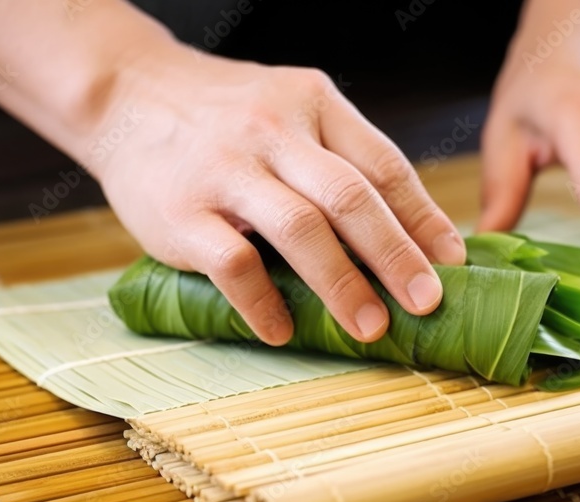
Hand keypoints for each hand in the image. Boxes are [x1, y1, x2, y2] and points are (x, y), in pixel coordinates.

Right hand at [93, 46, 465, 345]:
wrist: (126, 93)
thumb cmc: (222, 114)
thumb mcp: (288, 108)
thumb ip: (338, 155)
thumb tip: (405, 229)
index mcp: (313, 104)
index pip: (382, 164)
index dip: (423, 218)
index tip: (452, 262)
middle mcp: (274, 131)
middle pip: (351, 197)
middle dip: (396, 257)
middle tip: (427, 303)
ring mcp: (225, 170)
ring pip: (300, 229)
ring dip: (343, 285)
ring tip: (372, 328)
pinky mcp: (181, 212)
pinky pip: (234, 265)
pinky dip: (264, 303)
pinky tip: (282, 330)